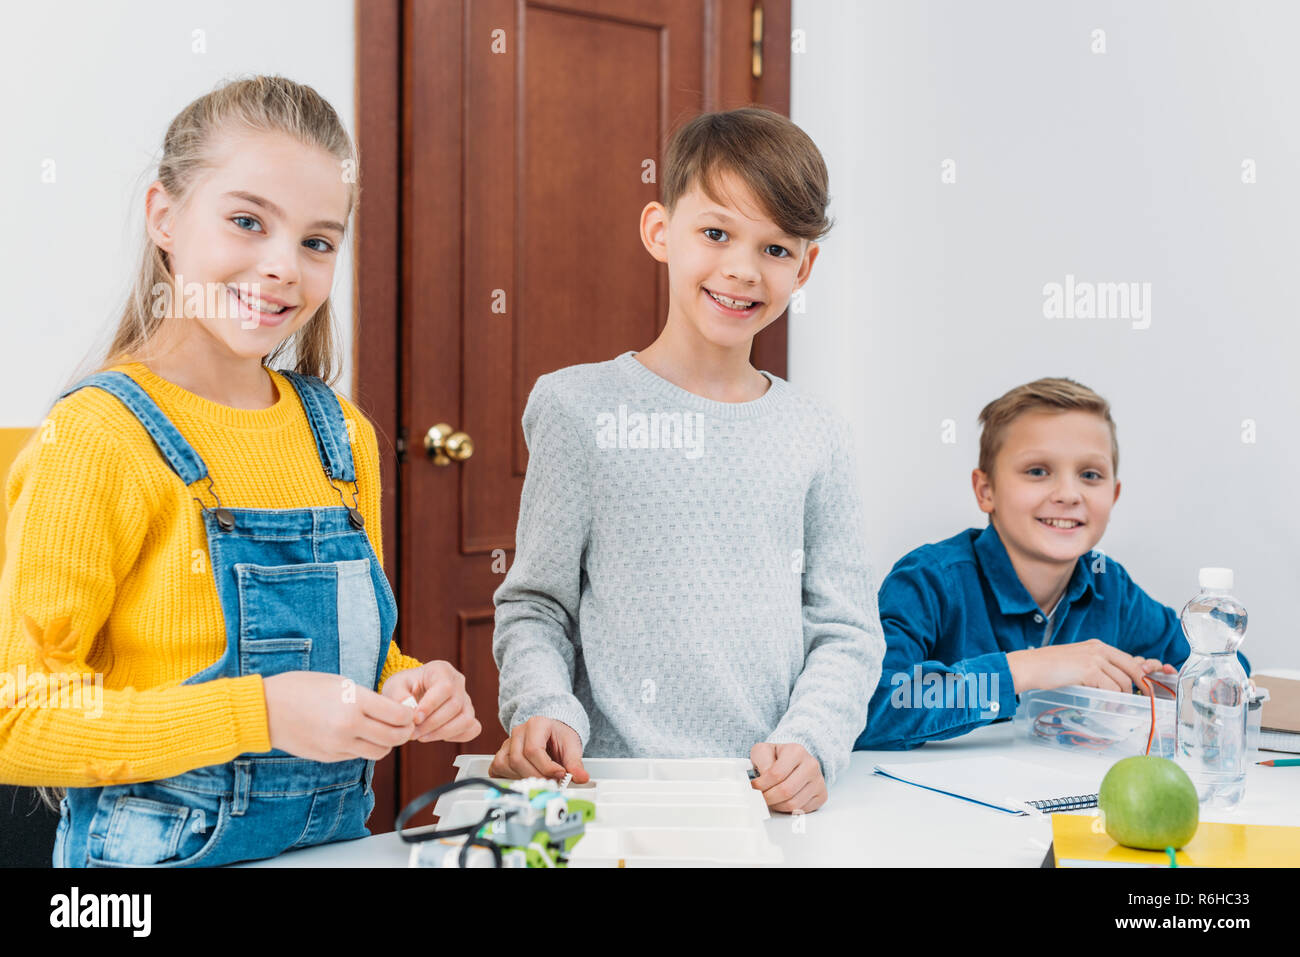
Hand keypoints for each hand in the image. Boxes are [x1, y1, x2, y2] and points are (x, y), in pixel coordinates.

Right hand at [263, 671, 415, 761]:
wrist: (265, 710)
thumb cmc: (301, 688)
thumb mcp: (339, 683)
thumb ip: (367, 698)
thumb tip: (392, 710)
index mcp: (355, 702)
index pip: (399, 716)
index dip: (408, 714)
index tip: (408, 710)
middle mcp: (349, 727)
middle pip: (394, 738)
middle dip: (404, 732)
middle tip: (404, 725)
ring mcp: (339, 745)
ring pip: (378, 752)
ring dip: (386, 743)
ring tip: (383, 731)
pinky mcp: (329, 757)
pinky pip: (358, 756)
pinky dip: (365, 748)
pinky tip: (360, 736)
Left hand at [382, 661, 480, 742]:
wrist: (411, 693)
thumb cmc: (404, 688)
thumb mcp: (394, 686)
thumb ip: (398, 696)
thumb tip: (409, 708)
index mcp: (441, 670)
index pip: (445, 687)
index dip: (431, 706)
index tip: (415, 719)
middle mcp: (458, 682)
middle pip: (455, 706)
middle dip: (432, 724)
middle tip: (412, 733)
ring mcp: (466, 699)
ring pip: (466, 719)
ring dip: (443, 733)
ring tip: (422, 737)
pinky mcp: (469, 715)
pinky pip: (472, 729)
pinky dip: (456, 736)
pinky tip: (436, 735)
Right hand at [487, 716, 588, 782]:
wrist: (553, 734)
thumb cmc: (560, 738)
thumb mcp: (572, 747)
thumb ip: (575, 763)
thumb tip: (581, 778)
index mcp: (536, 724)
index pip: (533, 750)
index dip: (546, 767)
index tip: (560, 775)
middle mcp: (519, 732)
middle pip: (518, 759)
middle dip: (536, 776)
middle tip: (552, 783)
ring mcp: (507, 743)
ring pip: (507, 765)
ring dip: (524, 778)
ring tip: (541, 779)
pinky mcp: (501, 754)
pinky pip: (497, 768)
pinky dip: (509, 777)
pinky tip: (525, 778)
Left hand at [750, 742, 826, 812]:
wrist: (794, 761)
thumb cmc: (778, 757)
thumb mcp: (763, 751)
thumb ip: (760, 762)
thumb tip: (760, 782)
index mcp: (796, 751)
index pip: (776, 774)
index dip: (761, 785)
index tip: (754, 787)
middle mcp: (811, 765)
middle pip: (785, 791)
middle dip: (768, 798)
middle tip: (760, 797)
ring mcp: (818, 781)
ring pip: (793, 803)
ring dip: (776, 805)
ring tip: (770, 799)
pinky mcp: (822, 795)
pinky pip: (802, 810)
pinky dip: (788, 810)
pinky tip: (782, 801)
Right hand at [1007, 640, 1169, 694]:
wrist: (1030, 666)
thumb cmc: (1049, 668)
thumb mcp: (1077, 664)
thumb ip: (1097, 669)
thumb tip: (1115, 684)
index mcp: (1097, 646)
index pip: (1130, 660)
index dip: (1145, 673)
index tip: (1150, 686)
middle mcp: (1099, 649)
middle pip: (1133, 669)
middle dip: (1143, 687)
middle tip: (1144, 700)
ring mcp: (1094, 658)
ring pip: (1123, 681)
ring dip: (1122, 697)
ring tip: (1114, 705)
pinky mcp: (1089, 670)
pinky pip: (1111, 688)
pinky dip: (1112, 699)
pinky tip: (1106, 704)